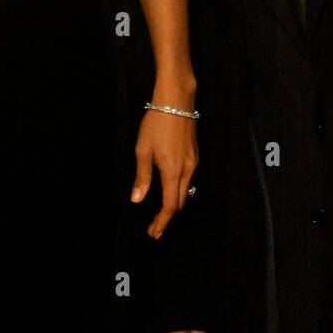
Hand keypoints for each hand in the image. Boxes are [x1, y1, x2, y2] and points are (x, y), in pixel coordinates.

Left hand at [131, 104, 197, 238]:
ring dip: (174, 204)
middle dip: (167, 217)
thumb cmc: (157, 122)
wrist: (177, 100)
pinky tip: (169, 191)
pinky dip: (178, 191)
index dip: (162, 221)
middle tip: (154, 229)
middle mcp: (187, 169)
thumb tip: (137, 200)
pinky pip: (188, 179)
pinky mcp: (194, 154)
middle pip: (180, 202)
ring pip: (186, 191)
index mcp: (173, 170)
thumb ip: (142, 177)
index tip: (153, 232)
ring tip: (160, 214)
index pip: (170, 206)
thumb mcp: (143, 150)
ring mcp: (193, 161)